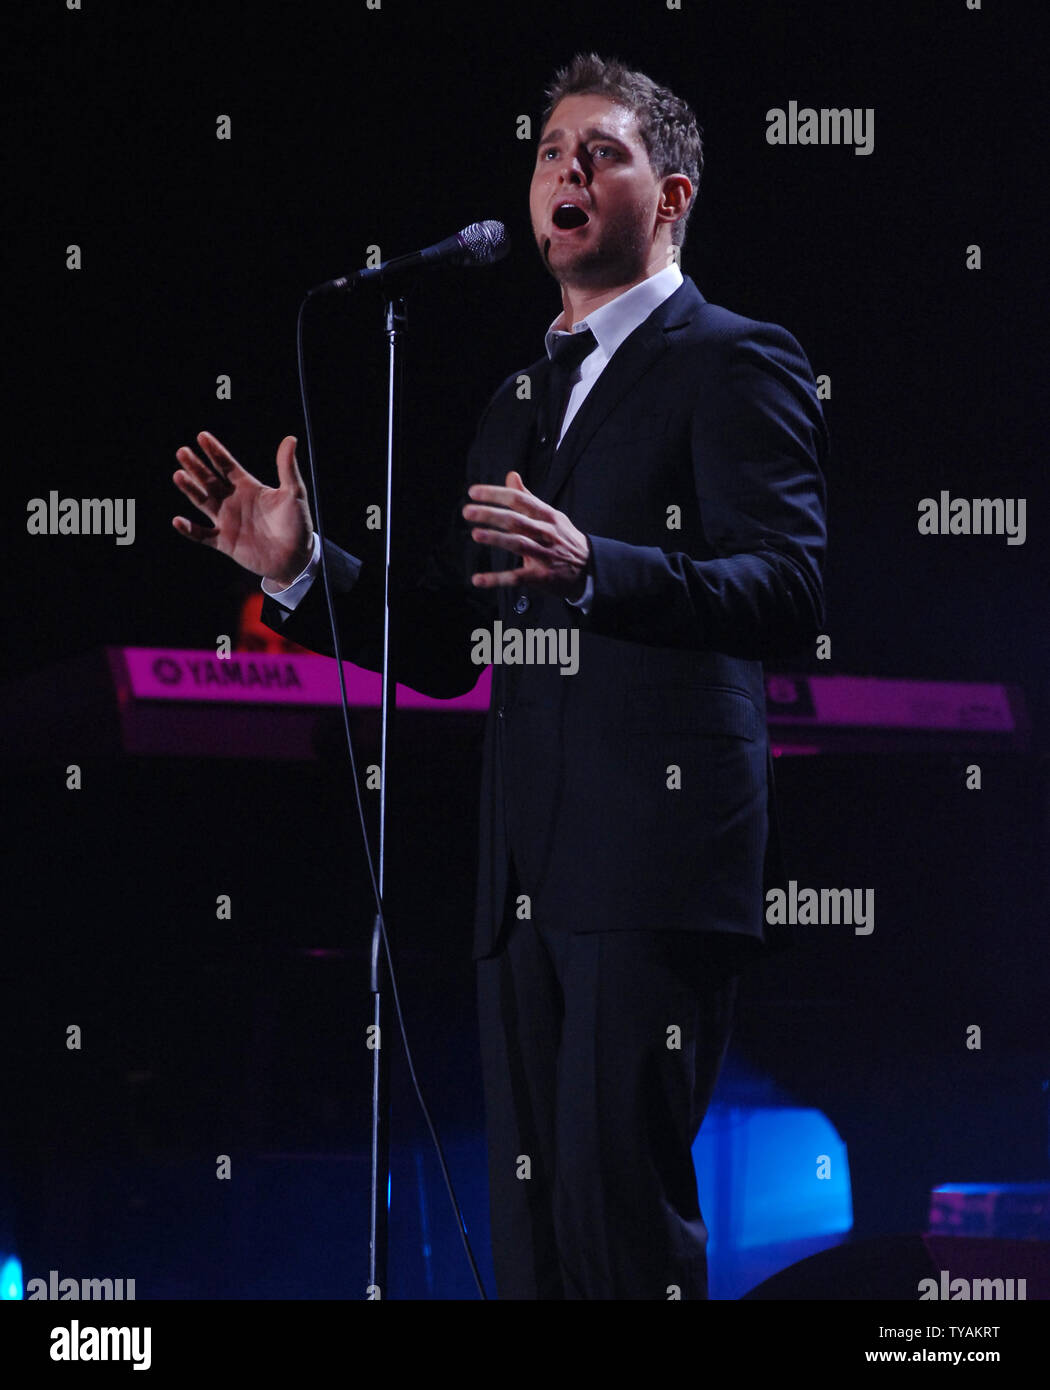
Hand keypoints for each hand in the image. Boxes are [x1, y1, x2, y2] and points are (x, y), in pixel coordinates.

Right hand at [172, 432, 314, 585]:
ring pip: (203, 502)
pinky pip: (203, 535)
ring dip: (190, 489)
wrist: (296, 557)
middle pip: (210, 480)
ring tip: (178, 475)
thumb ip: (287, 467)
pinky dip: (190, 530)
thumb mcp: (294, 493)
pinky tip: (178, 520)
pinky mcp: (224, 542)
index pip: (227, 465)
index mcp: (248, 487)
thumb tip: (291, 439)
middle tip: (182, 451)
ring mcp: (227, 521)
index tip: (202, 436)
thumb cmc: (298, 524)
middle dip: (196, 466)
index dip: (215, 451)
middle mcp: (233, 501)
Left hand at [463, 471, 589, 600]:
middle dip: (491, 515)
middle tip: (468, 511)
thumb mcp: (551, 515)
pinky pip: (516, 578)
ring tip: (476, 534)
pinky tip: (478, 579)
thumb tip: (511, 475)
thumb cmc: (564, 538)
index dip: (496, 494)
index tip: (474, 492)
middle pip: (516, 521)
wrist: (590, 568)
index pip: (519, 500)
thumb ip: (527, 497)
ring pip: (519, 545)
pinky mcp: (541, 577)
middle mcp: (547, 533)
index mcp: (547, 516)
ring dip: (496, 539)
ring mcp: (545, 556)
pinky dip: (496, 579)